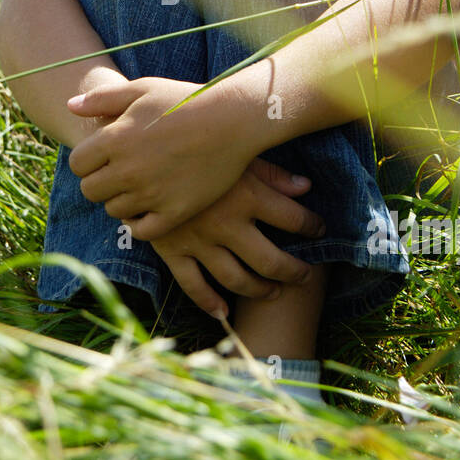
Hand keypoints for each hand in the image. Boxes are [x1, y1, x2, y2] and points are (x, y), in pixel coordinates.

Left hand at [67, 75, 257, 240]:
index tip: (103, 157)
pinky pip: (141, 231)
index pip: (77, 165)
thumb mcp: (142, 89)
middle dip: (100, 182)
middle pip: (91, 191)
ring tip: (139, 186)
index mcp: (115, 139)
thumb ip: (102, 98)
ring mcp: (151, 194)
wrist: (233, 120)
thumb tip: (70, 105)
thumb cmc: (186, 100)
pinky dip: (140, 223)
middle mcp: (128, 170)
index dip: (88, 161)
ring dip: (121, 200)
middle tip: (120, 172)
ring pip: (114, 211)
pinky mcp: (174, 212)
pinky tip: (151, 207)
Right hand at [148, 157, 324, 318]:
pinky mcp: (173, 250)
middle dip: (293, 272)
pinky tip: (223, 312)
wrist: (140, 152)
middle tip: (304, 276)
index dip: (312, 227)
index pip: (294, 219)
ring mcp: (199, 242)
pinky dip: (208, 302)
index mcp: (247, 195)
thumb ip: (272, 174)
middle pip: (270, 261)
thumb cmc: (194, 146)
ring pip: (236, 278)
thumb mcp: (236, 153)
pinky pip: (193, 285)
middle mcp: (227, 224)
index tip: (320, 230)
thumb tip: (306, 187)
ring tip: (273, 292)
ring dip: (260, 290)